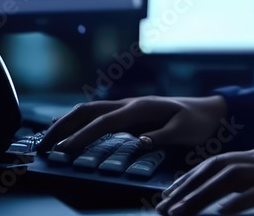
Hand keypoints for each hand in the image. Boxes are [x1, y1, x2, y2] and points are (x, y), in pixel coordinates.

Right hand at [40, 95, 227, 152]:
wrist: (211, 110)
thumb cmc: (199, 122)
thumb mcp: (186, 130)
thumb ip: (162, 136)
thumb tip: (138, 143)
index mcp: (141, 107)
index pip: (104, 122)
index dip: (83, 136)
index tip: (64, 150)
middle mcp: (130, 103)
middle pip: (87, 110)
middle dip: (62, 126)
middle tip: (42, 145)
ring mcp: (127, 107)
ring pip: (88, 110)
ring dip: (66, 122)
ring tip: (46, 139)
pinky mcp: (129, 113)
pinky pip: (97, 115)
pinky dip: (78, 122)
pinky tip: (67, 131)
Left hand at [156, 146, 253, 215]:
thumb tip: (231, 200)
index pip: (219, 161)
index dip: (193, 176)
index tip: (172, 193)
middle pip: (218, 166)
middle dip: (188, 185)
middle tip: (165, 205)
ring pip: (229, 177)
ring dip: (200, 195)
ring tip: (180, 212)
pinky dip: (236, 203)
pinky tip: (220, 214)